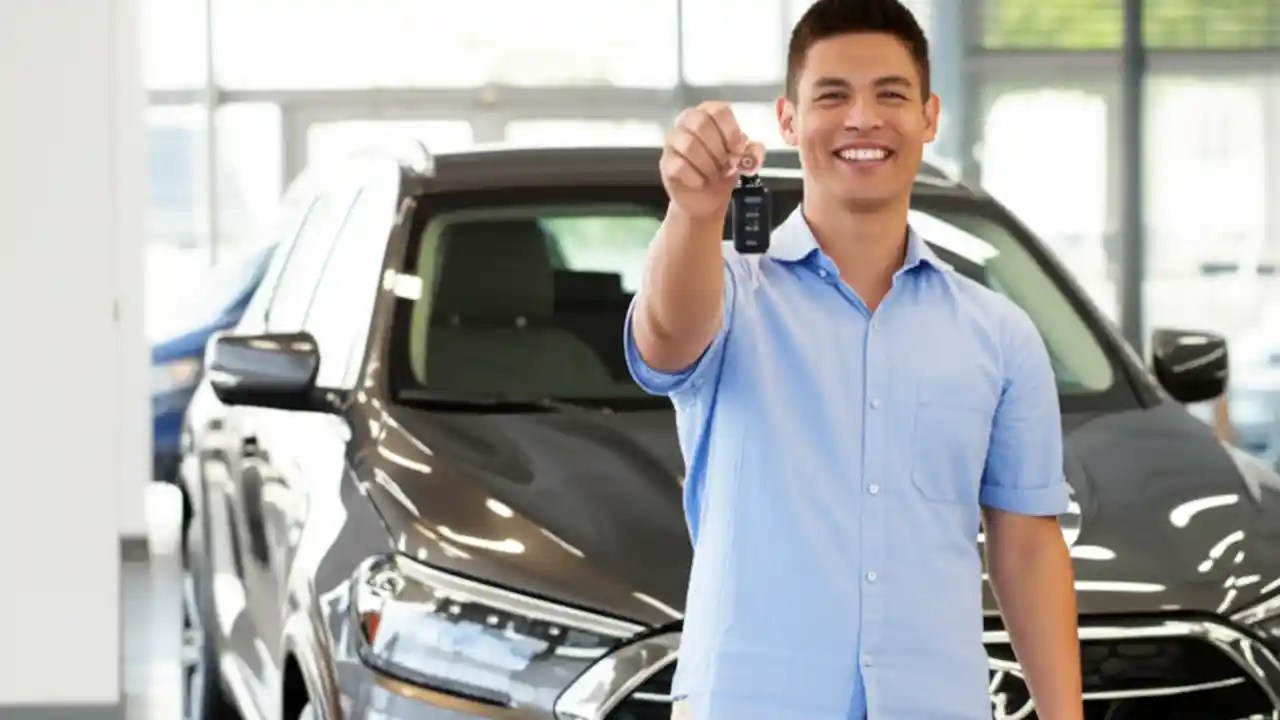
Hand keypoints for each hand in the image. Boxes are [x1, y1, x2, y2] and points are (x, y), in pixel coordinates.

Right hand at [660, 101, 765, 219]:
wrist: (706, 199)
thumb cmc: (722, 170)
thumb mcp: (743, 160)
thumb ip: (753, 153)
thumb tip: (753, 153)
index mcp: (708, 113)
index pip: (719, 111)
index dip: (730, 132)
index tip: (735, 150)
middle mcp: (686, 121)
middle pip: (700, 122)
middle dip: (717, 148)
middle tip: (723, 163)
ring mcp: (673, 142)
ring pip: (688, 144)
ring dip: (707, 164)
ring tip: (712, 174)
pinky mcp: (665, 163)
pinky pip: (679, 166)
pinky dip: (696, 178)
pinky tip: (700, 182)